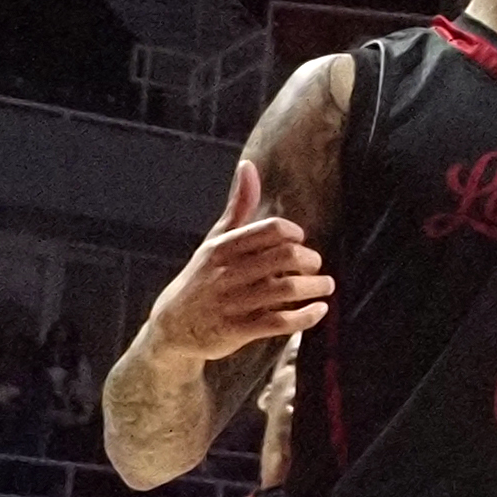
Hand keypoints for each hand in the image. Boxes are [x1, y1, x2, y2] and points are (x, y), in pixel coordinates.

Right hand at [153, 165, 327, 364]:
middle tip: (315, 265)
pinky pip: (279, 322)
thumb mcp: (215, 240)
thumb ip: (238, 205)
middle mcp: (227, 272)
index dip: (294, 234)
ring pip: (286, 289)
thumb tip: (248, 165)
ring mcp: (232, 302)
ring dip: (315, 287)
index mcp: (224, 247)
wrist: (171, 326)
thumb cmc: (202, 277)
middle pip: (285, 257)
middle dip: (310, 260)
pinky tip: (318, 310)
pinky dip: (305, 316)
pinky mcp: (237, 330)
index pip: (272, 230)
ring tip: (325, 286)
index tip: (300, 242)